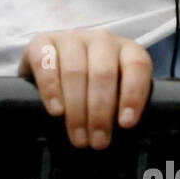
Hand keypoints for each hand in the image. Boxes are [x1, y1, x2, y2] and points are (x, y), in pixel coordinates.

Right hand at [20, 29, 151, 148]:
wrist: (54, 70)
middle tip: (98, 141)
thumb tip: (123, 131)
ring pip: (75, 70)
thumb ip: (123, 106)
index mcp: (125, 50)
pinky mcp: (43, 40)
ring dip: (77, 109)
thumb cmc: (92, 88)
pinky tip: (57, 110)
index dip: (133, 94)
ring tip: (78, 136)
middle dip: (100, 113)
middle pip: (103, 73)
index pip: (136, 65)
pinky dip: (51, 89)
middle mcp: (100, 39)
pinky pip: (46, 62)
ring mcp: (70, 37)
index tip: (126, 123)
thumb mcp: (115, 93)